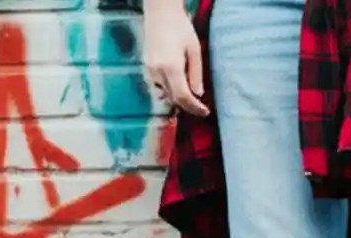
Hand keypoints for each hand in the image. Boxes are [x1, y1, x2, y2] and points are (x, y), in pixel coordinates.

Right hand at [143, 0, 208, 116]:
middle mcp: (157, 71)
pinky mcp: (146, 66)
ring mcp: (149, 69)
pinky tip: (177, 87)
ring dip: (177, 99)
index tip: (205, 112)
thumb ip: (196, 74)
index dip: (194, 108)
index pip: (183, 96)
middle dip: (187, 106)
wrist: (160, 13)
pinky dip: (168, 90)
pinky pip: (157, 85)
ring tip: (190, 100)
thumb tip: (197, 94)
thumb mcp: (195, 50)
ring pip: (164, 94)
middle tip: (200, 109)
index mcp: (171, 67)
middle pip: (173, 98)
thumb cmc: (181, 27)